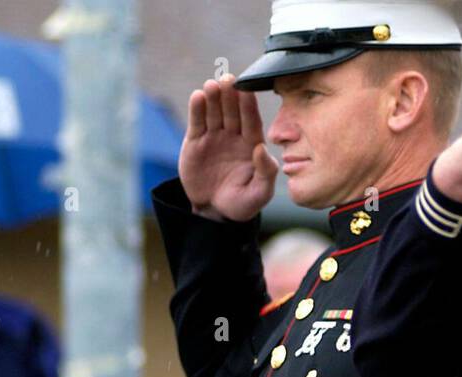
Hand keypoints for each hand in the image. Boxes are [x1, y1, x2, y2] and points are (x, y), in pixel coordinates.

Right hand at [179, 74, 278, 221]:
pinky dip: (197, 109)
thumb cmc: (242, 204)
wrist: (214, 212)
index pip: (252, 122)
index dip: (248, 107)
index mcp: (252, 145)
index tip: (247, 91)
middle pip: (232, 112)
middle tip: (228, 80)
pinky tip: (198, 96)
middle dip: (230, 96)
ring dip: (213, 98)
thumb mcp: (259, 194)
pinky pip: (197, 122)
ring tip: (212, 85)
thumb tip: (262, 148)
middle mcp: (234, 136)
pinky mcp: (196, 141)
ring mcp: (214, 136)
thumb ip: (266, 173)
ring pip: (214, 112)